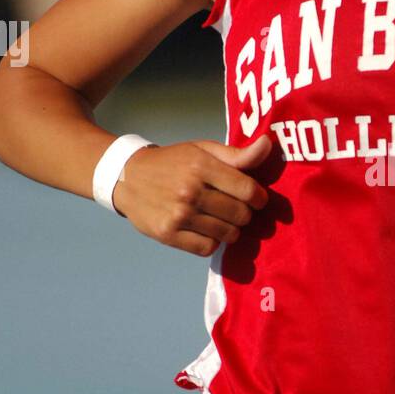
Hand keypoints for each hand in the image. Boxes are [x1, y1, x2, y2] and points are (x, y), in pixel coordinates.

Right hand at [112, 132, 271, 255]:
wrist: (127, 177)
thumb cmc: (173, 162)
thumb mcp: (203, 151)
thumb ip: (238, 154)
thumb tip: (267, 145)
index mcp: (201, 166)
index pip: (248, 191)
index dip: (259, 198)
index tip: (256, 198)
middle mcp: (189, 191)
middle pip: (241, 215)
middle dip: (244, 213)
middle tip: (234, 207)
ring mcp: (178, 215)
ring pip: (228, 234)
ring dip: (230, 229)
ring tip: (220, 218)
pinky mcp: (168, 235)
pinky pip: (208, 248)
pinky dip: (212, 242)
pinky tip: (205, 229)